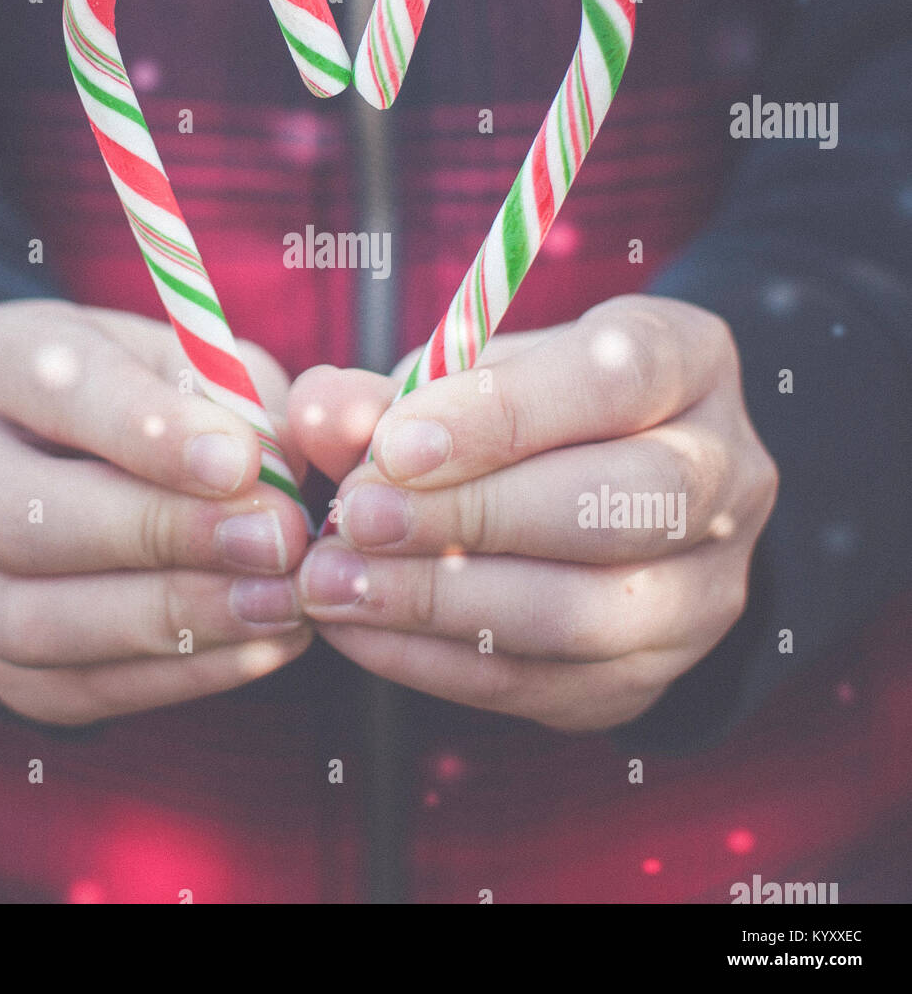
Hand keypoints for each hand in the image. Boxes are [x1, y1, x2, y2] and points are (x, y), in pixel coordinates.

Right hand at [0, 299, 312, 724]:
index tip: (238, 462)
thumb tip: (274, 478)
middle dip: (160, 536)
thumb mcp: (201, 366)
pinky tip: (259, 647)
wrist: (93, 469)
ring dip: (173, 620)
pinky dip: (175, 673)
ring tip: (279, 604)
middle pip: (22, 519)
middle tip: (273, 543)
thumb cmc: (162, 401)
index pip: (53, 388)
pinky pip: (70, 687)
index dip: (146, 429)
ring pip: (33, 621)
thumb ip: (237, 406)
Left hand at [287, 295, 777, 730]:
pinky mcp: (653, 674)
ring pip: (584, 612)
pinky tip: (358, 630)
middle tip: (356, 519)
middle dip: (468, 515)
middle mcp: (726, 474)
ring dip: (441, 602)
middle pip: (613, 504)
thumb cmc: (528, 413)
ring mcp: (703, 588)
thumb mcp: (472, 373)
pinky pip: (544, 685)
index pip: (614, 380)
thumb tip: (321, 413)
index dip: (502, 415)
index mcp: (689, 361)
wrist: (608, 493)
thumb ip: (393, 390)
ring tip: (335, 583)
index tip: (395, 445)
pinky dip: (435, 661)